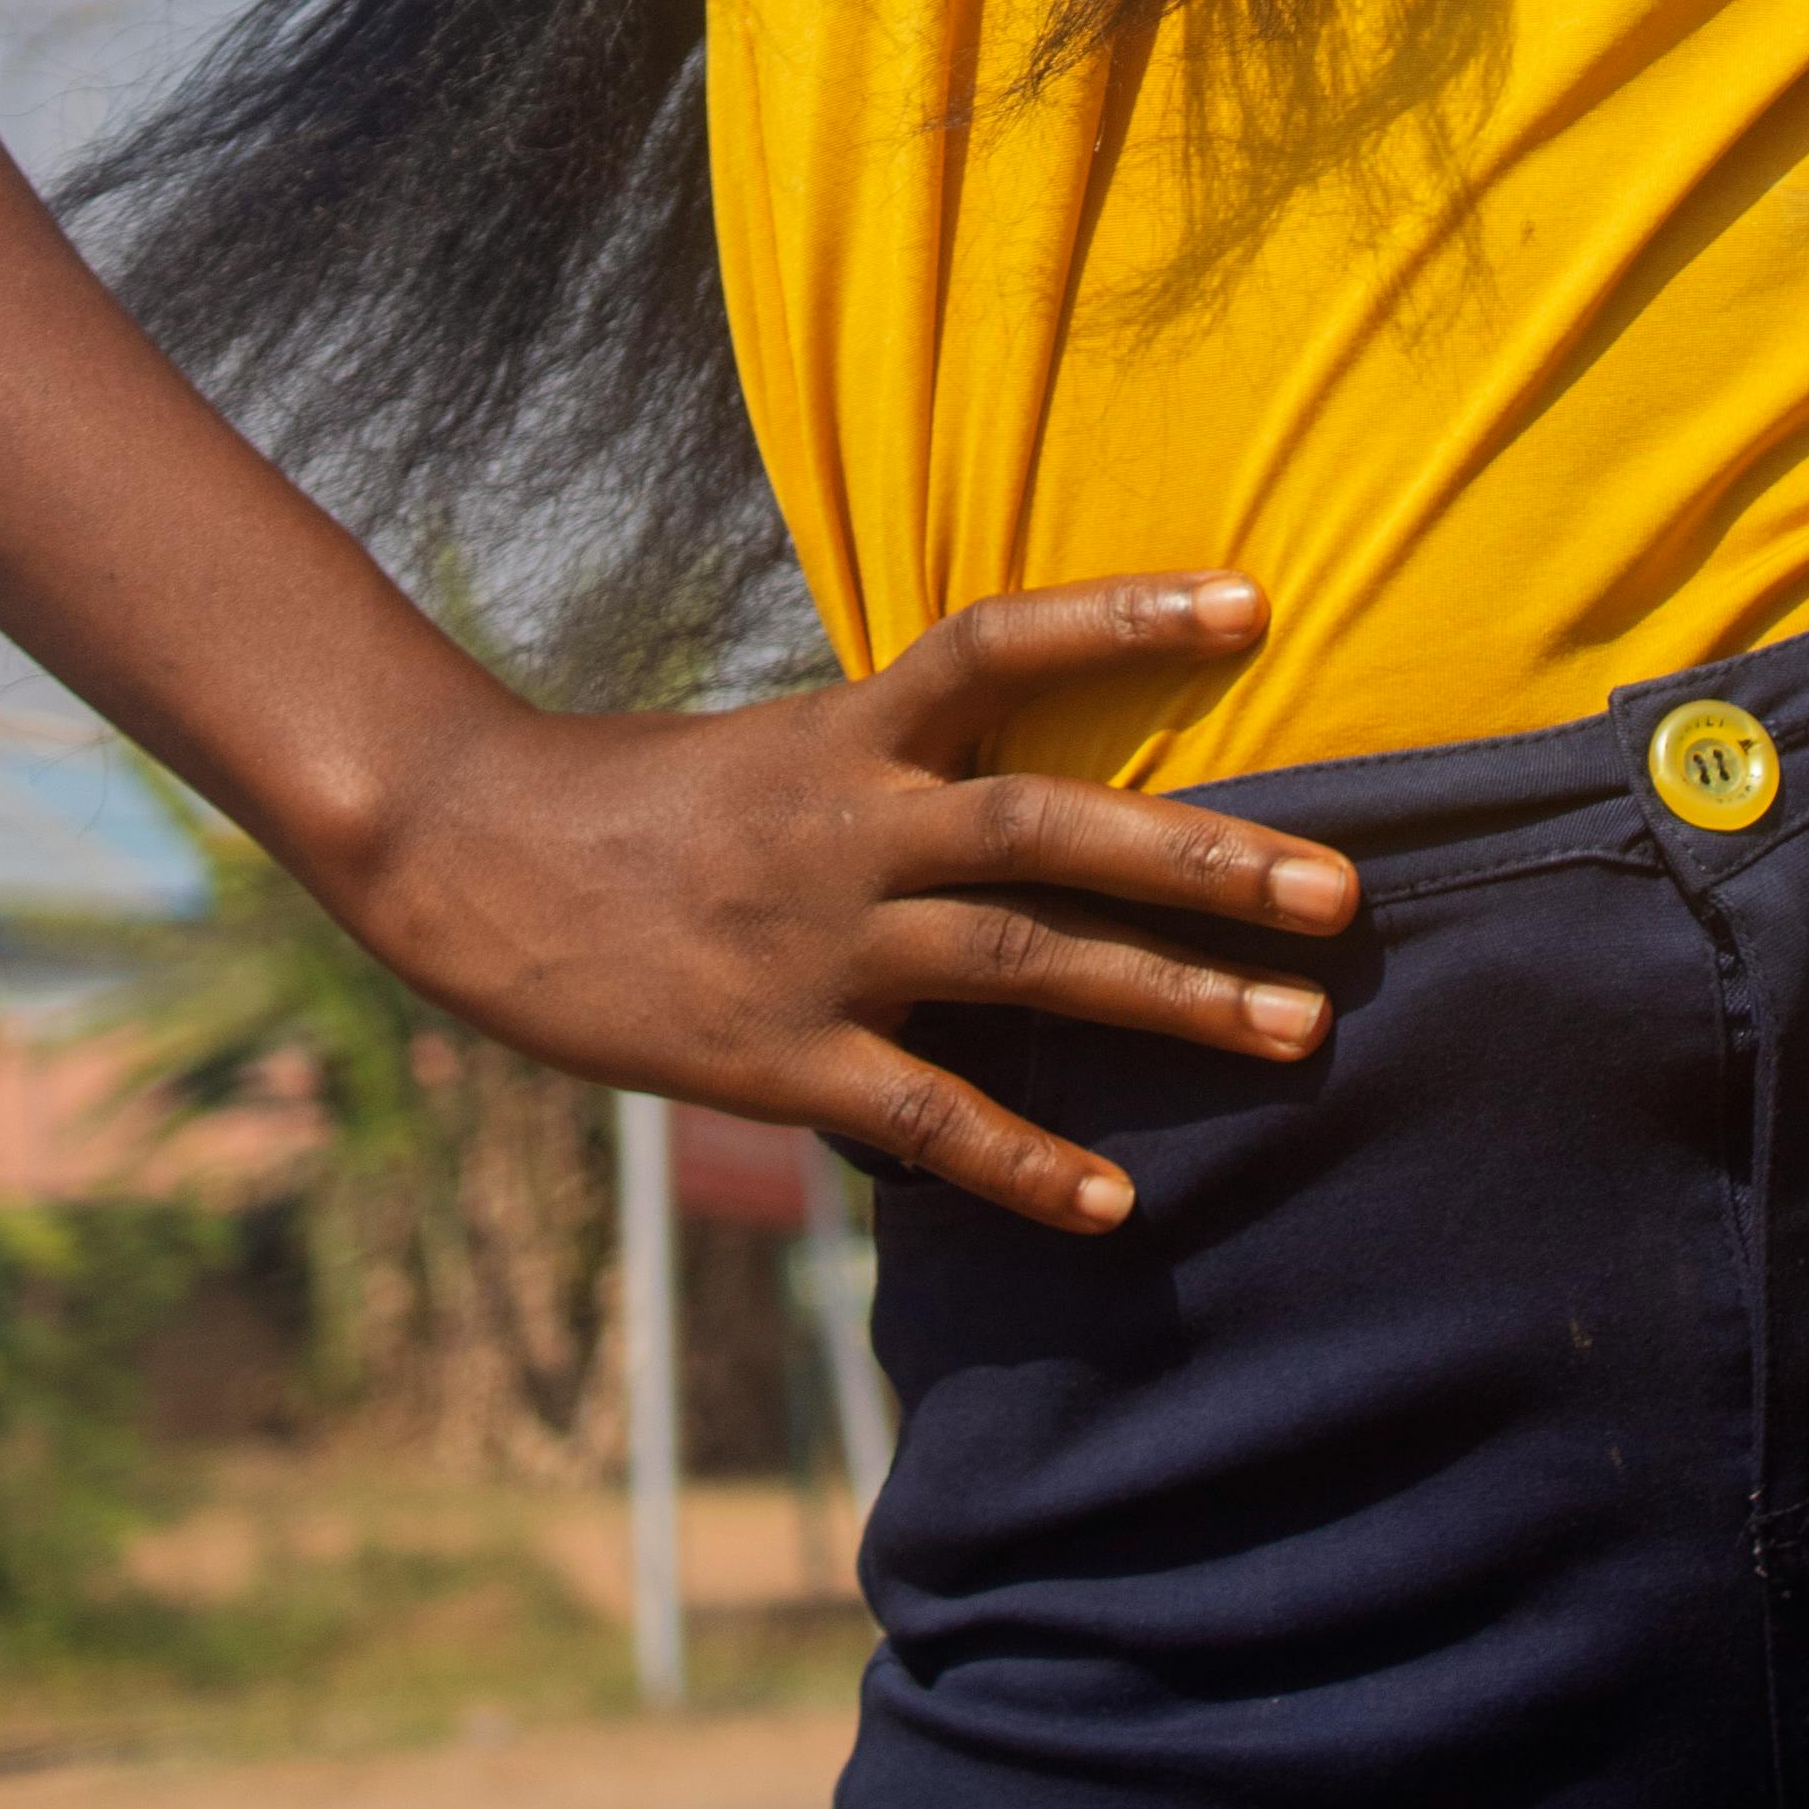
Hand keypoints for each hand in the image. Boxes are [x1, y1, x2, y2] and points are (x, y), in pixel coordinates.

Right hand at [345, 574, 1355, 1235]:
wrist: (463, 855)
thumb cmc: (632, 804)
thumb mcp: (775, 747)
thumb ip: (893, 763)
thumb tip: (1021, 784)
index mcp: (847, 728)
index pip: (999, 640)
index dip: (1124, 613)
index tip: (1253, 603)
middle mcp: (848, 824)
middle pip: (1054, 825)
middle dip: (1209, 860)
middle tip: (1345, 893)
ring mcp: (816, 943)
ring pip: (1023, 965)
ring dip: (1171, 1000)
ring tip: (1299, 1031)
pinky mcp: (774, 1056)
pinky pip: (926, 1117)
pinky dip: (1025, 1164)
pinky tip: (1114, 1205)